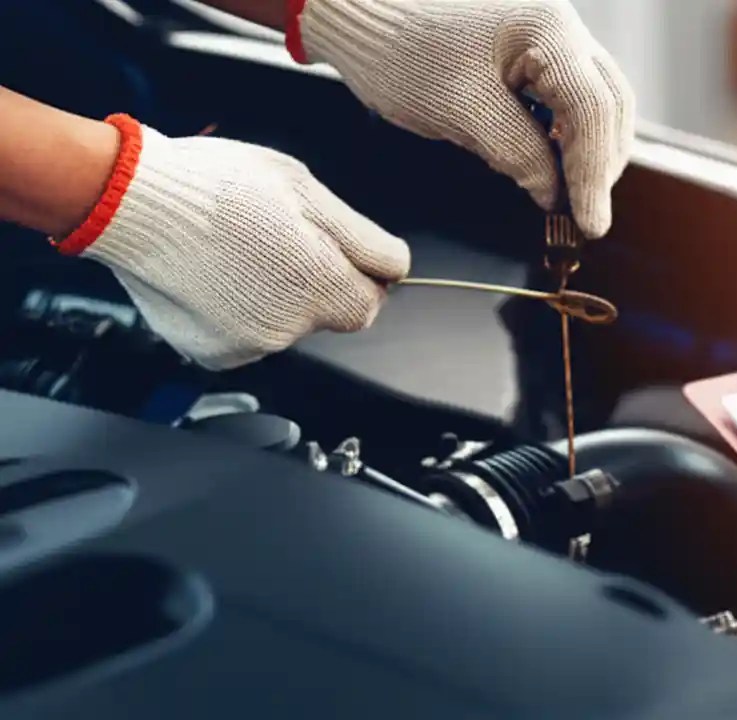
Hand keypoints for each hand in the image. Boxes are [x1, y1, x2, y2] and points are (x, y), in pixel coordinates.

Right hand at [56, 115, 410, 370]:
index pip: (371, 302)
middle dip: (314, 282)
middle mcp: (289, 329)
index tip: (333, 248)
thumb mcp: (308, 192)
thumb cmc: (219, 187)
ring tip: (237, 251)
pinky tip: (214, 275)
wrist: (133, 202)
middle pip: (326, 314)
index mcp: (321, 288)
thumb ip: (363, 240)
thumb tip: (397, 268)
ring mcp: (249, 346)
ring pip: (285, 325)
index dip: (359, 273)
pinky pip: (245, 336)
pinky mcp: (213, 355)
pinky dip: (237, 312)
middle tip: (275, 239)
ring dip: (274, 296)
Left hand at [288, 0, 635, 238]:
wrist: (365, 20)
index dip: (595, 173)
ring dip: (593, 153)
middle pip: (610, 104)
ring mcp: (553, 37)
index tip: (590, 223)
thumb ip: (518, 153)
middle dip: (602, 165)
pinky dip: (573, 138)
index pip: (593, 109)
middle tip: (586, 217)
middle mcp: (561, 26)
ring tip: (575, 198)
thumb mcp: (462, 113)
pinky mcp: (538, 53)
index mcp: (547, 29)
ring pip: (599, 103)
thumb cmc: (402, 54)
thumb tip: (555, 193)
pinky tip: (558, 167)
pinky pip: (574, 99)